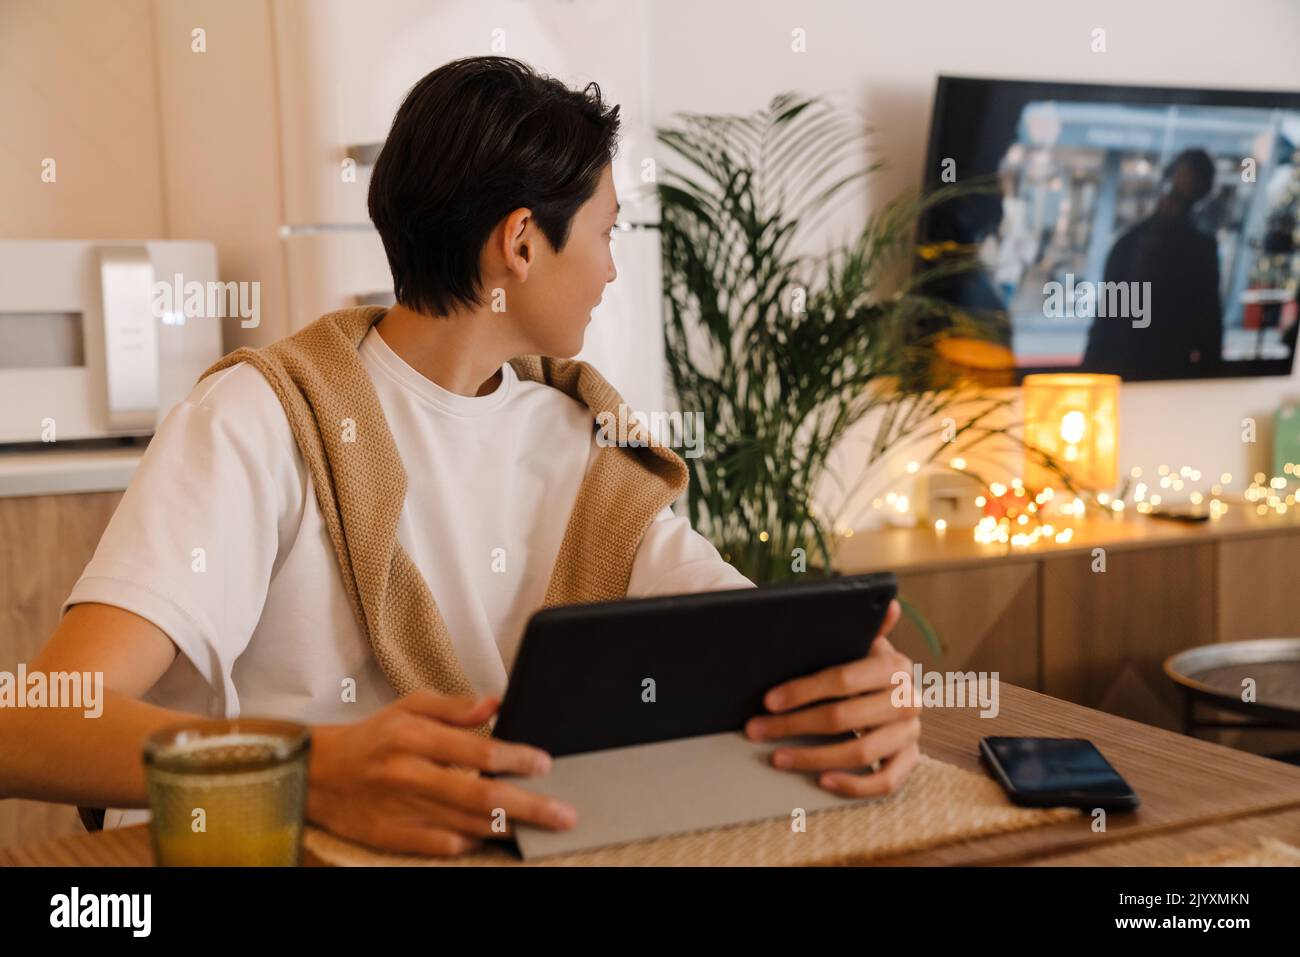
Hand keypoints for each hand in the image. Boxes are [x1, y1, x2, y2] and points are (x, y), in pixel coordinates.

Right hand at [307, 691, 577, 855]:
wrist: (317, 773)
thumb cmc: (372, 737)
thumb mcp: (410, 707)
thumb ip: (454, 707)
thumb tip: (496, 703)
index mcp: (414, 737)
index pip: (476, 750)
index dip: (516, 758)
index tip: (544, 763)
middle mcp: (410, 774)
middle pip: (480, 795)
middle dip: (528, 806)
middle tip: (563, 814)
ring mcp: (401, 810)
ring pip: (466, 825)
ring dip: (506, 828)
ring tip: (539, 828)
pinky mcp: (391, 837)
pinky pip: (441, 846)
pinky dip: (469, 843)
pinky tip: (491, 837)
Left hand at [744, 599, 921, 796]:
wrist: (891, 688)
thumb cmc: (863, 664)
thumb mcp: (861, 642)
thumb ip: (867, 625)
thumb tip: (888, 601)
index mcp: (894, 666)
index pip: (842, 679)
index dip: (802, 691)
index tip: (768, 700)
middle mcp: (907, 699)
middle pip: (844, 717)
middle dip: (793, 725)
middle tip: (757, 729)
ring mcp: (910, 732)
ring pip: (860, 752)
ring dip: (813, 758)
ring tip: (778, 758)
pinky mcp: (909, 759)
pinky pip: (885, 782)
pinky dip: (853, 785)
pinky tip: (822, 780)